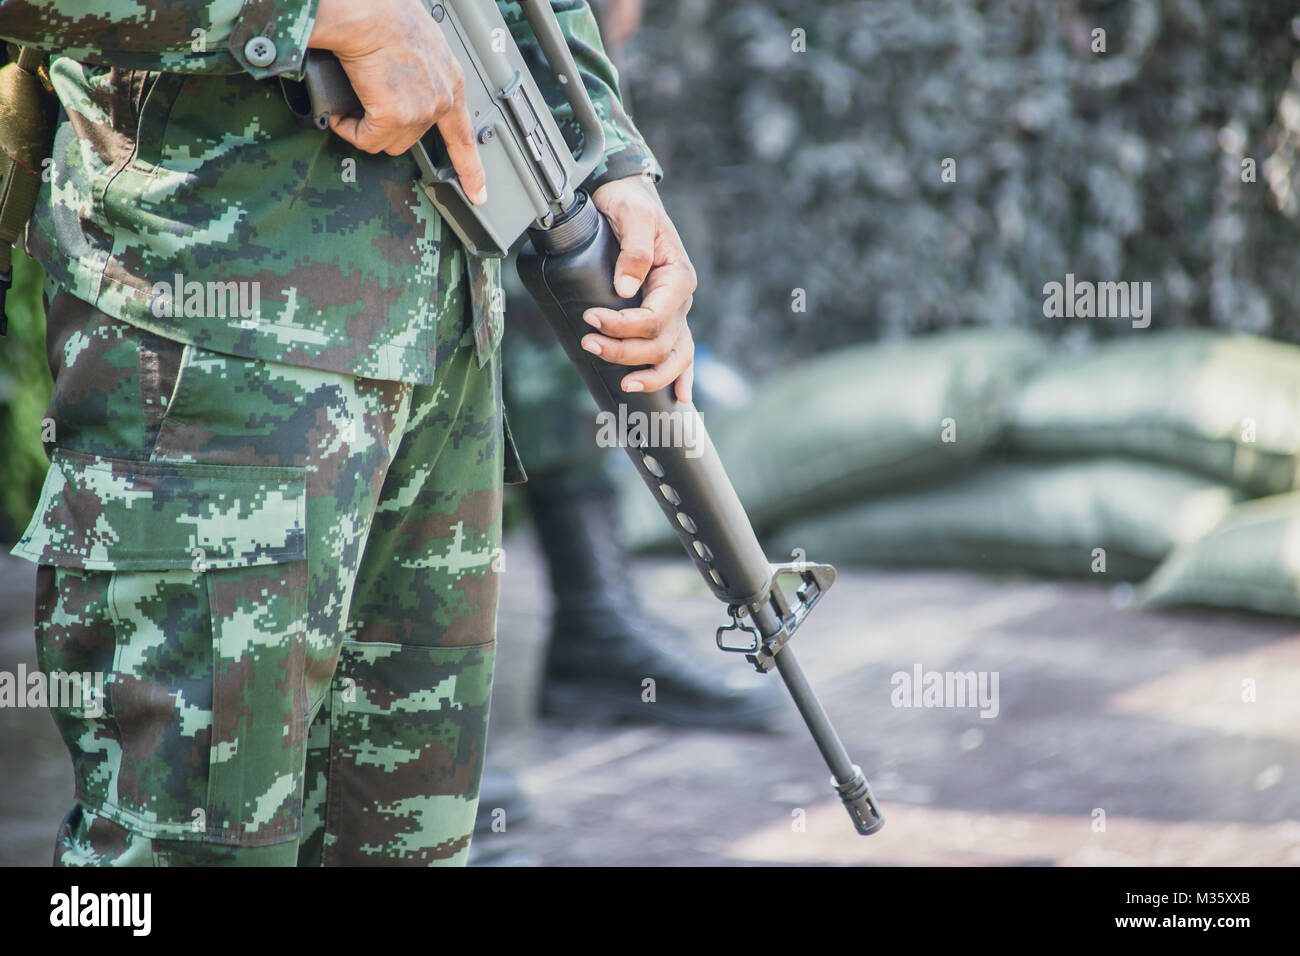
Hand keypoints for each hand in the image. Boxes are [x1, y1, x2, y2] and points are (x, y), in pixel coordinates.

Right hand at [309, 0, 486, 204]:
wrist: (367, 11)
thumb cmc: (384, 14)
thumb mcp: (419, 43)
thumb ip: (419, 72)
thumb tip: (400, 87)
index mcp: (450, 82)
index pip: (463, 136)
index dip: (471, 169)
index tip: (479, 195)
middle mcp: (440, 100)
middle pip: (410, 139)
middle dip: (384, 127)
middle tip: (366, 104)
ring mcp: (419, 112)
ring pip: (386, 141)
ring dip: (365, 128)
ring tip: (352, 102)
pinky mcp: (394, 117)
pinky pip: (365, 139)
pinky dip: (348, 129)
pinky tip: (341, 112)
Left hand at [584, 176, 697, 401]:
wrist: (629, 198)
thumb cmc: (629, 204)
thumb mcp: (632, 215)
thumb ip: (634, 249)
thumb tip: (626, 288)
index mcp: (677, 278)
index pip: (654, 318)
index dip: (623, 326)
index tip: (591, 318)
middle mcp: (681, 300)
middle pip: (660, 344)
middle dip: (623, 351)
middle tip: (588, 342)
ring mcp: (676, 313)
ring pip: (673, 356)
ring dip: (650, 375)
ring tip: (623, 384)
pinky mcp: (665, 318)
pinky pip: (681, 353)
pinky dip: (681, 376)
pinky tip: (679, 399)